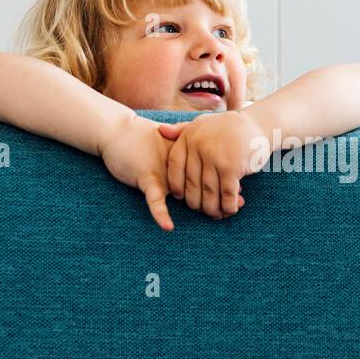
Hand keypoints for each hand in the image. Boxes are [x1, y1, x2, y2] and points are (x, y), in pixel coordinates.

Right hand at [99, 114, 244, 229]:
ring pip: (185, 192)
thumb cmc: (143, 142)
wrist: (117, 132)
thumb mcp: (169, 147)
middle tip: (238, 206)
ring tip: (218, 216)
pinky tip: (168, 226)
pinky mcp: (145, 177)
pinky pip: (153, 200)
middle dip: (221, 195)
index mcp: (185, 154)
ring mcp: (162, 170)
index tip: (241, 194)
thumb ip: (186, 156)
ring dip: (202, 204)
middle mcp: (178, 162)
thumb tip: (206, 170)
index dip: (225, 182)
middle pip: (203, 181)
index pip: (209, 170)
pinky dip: (160, 213)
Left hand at [157, 110, 267, 219]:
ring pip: (208, 192)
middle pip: (191, 184)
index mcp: (189, 137)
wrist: (257, 124)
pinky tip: (231, 209)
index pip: (174, 167)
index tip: (181, 196)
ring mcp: (215, 157)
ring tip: (217, 214)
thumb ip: (181, 129)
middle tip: (202, 210)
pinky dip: (228, 205)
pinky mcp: (232, 167)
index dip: (176, 186)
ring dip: (213, 208)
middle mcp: (199, 147)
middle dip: (196, 203)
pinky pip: (226, 193)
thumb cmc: (226, 127)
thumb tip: (160, 131)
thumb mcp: (201, 123)